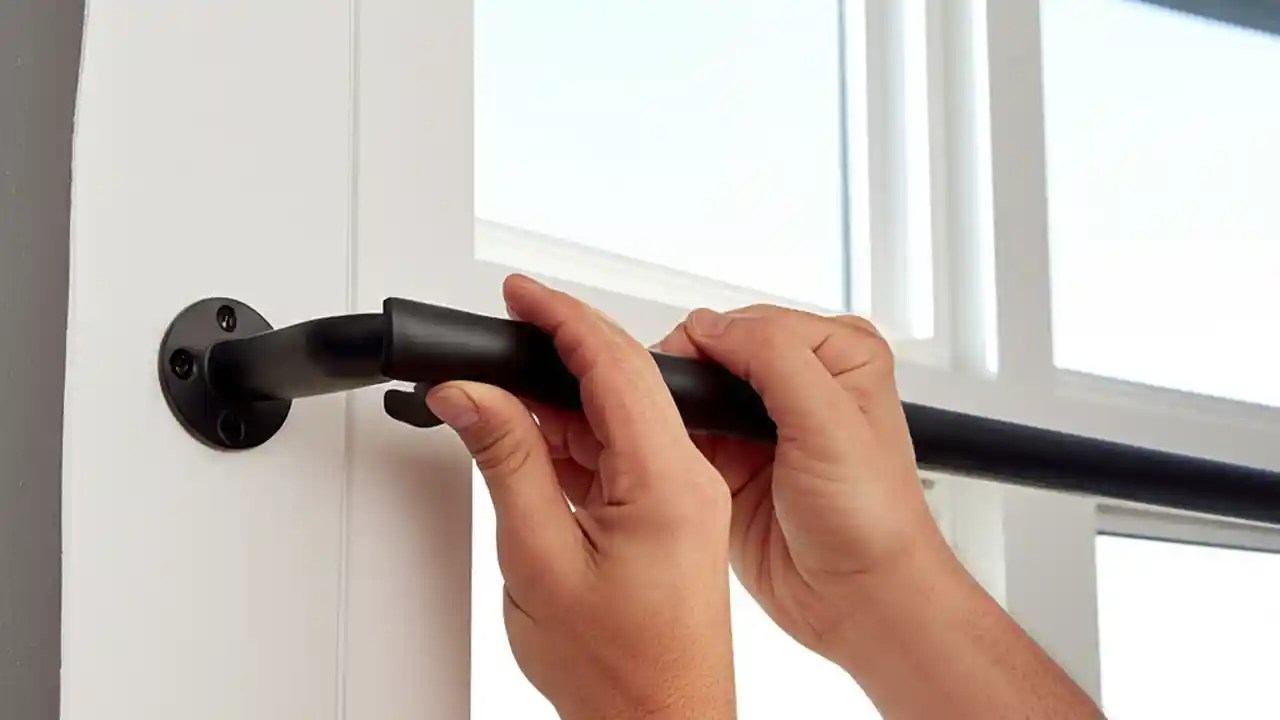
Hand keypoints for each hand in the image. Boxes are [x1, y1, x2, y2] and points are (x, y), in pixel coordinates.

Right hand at [426, 276, 735, 719]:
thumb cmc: (618, 668)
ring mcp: (682, 495)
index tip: (520, 292)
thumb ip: (507, 461)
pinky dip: (572, 440)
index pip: (616, 363)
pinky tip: (530, 444)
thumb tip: (473, 393)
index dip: (562, 316)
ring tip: (497, 401)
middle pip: (621, 379)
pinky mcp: (671, 513)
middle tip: (501, 333)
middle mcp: (687, 478)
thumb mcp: (539, 558)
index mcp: (668, 481)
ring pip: (617, 413)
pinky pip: (619, 452)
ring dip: (558, 400)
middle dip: (557, 348)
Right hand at [658, 306, 1099, 717]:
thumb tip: (711, 325)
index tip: (681, 368)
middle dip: (689, 377)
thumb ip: (773, 358)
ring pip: (695, 393)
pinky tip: (666, 453)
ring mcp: (762, 423)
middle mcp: (801, 381)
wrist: (859, 599)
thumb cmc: (873, 521)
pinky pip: (684, 434)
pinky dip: (668, 441)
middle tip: (671, 407)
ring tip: (669, 432)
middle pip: (716, 352)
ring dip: (675, 409)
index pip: (752, 321)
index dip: (711, 341)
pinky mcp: (733, 461)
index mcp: (839, 352)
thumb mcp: (829, 421)